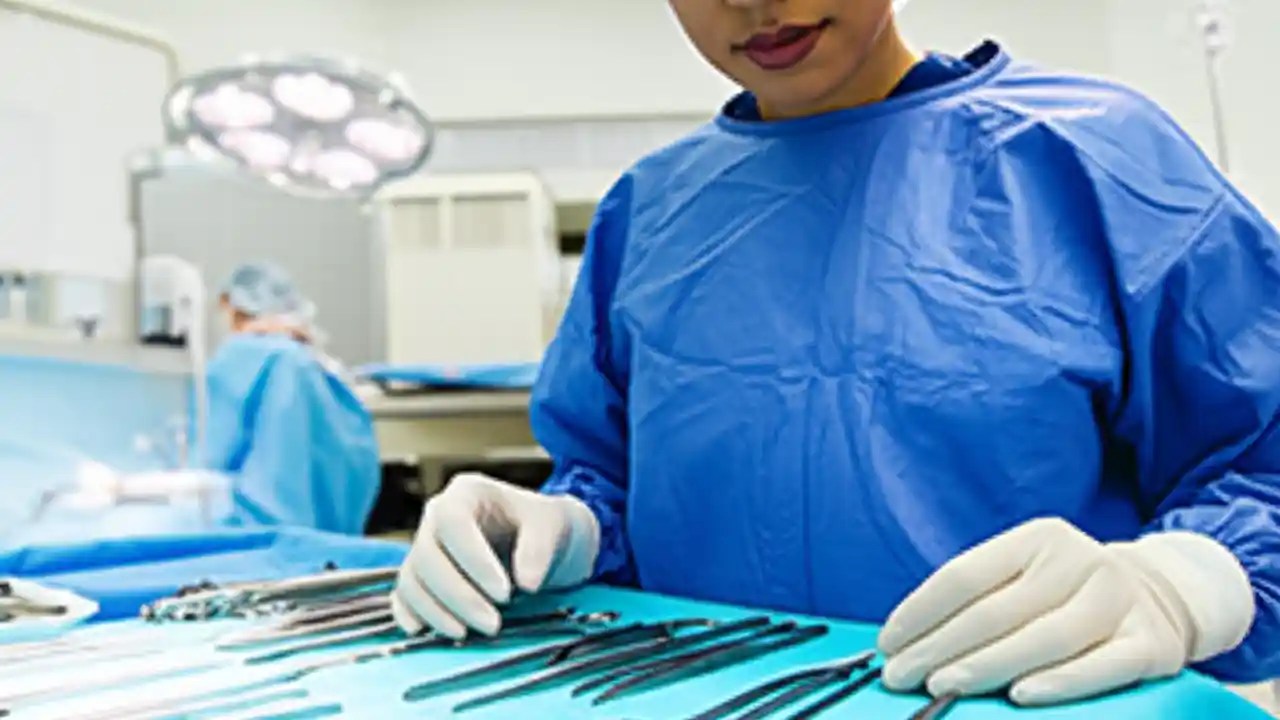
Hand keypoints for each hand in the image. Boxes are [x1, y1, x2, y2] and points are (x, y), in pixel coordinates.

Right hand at [391, 473, 599, 638]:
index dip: (473, 560)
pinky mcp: (420, 575)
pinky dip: (411, 615)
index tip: (504, 594)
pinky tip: (426, 634)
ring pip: (413, 580)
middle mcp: (437, 515)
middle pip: (428, 555)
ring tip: (470, 635)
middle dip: (458, 596)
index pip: (454, 521)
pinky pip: (404, 596)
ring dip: (437, 612)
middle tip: (493, 625)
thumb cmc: (543, 526)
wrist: (538, 541)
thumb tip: (527, 582)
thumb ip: (541, 547)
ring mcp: (425, 545)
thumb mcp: (554, 525)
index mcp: (467, 492)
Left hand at [878, 518, 1253, 705]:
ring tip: (942, 686)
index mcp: (1038, 538)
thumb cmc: (1064, 593)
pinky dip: (1059, 683)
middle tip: (901, 675)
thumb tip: (907, 641)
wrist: (1159, 597)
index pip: (965, 575)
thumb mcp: (1025, 576)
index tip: (888, 644)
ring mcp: (1118, 600)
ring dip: (986, 666)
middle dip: (940, 647)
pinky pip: (1101, 667)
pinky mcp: (1152, 644)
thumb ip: (979, 600)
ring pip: (1043, 638)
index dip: (921, 612)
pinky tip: (1020, 697)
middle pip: (997, 610)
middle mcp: (1080, 560)